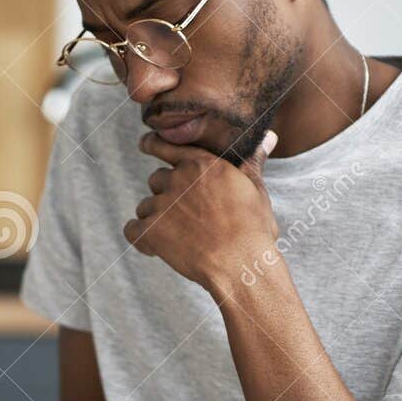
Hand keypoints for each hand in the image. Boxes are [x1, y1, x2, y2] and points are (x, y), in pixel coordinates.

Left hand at [123, 129, 280, 296]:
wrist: (241, 263)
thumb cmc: (253, 228)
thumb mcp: (256, 190)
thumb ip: (252, 162)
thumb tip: (269, 137)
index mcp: (201, 164)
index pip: (166, 145)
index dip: (152, 144)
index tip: (145, 144)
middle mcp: (178, 179)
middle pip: (156, 180)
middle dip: (166, 195)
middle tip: (185, 215)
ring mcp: (162, 204)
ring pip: (145, 206)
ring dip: (155, 218)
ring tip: (180, 236)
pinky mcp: (150, 230)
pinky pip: (132, 229)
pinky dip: (142, 238)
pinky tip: (157, 248)